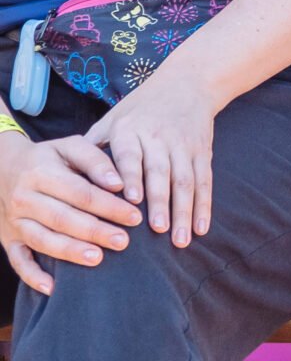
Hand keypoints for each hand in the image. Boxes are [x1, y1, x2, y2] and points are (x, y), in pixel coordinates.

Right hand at [0, 132, 142, 292]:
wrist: (4, 167)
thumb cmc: (49, 156)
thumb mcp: (70, 146)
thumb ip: (95, 161)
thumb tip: (118, 183)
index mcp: (43, 173)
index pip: (81, 193)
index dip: (109, 206)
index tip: (134, 216)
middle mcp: (25, 199)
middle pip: (63, 218)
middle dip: (95, 231)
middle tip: (123, 241)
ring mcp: (14, 222)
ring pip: (43, 240)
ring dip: (71, 252)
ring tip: (98, 258)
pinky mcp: (8, 239)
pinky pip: (17, 261)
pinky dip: (32, 276)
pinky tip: (52, 288)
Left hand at [85, 76, 217, 248]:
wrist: (188, 82)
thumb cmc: (142, 106)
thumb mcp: (114, 118)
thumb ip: (93, 147)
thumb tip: (66, 180)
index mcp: (131, 130)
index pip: (131, 156)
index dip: (132, 177)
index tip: (131, 201)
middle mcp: (159, 137)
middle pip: (161, 172)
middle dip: (160, 201)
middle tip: (157, 230)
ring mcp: (184, 144)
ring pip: (185, 180)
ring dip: (184, 210)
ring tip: (181, 239)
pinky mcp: (203, 150)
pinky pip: (204, 180)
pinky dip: (204, 204)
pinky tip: (201, 228)